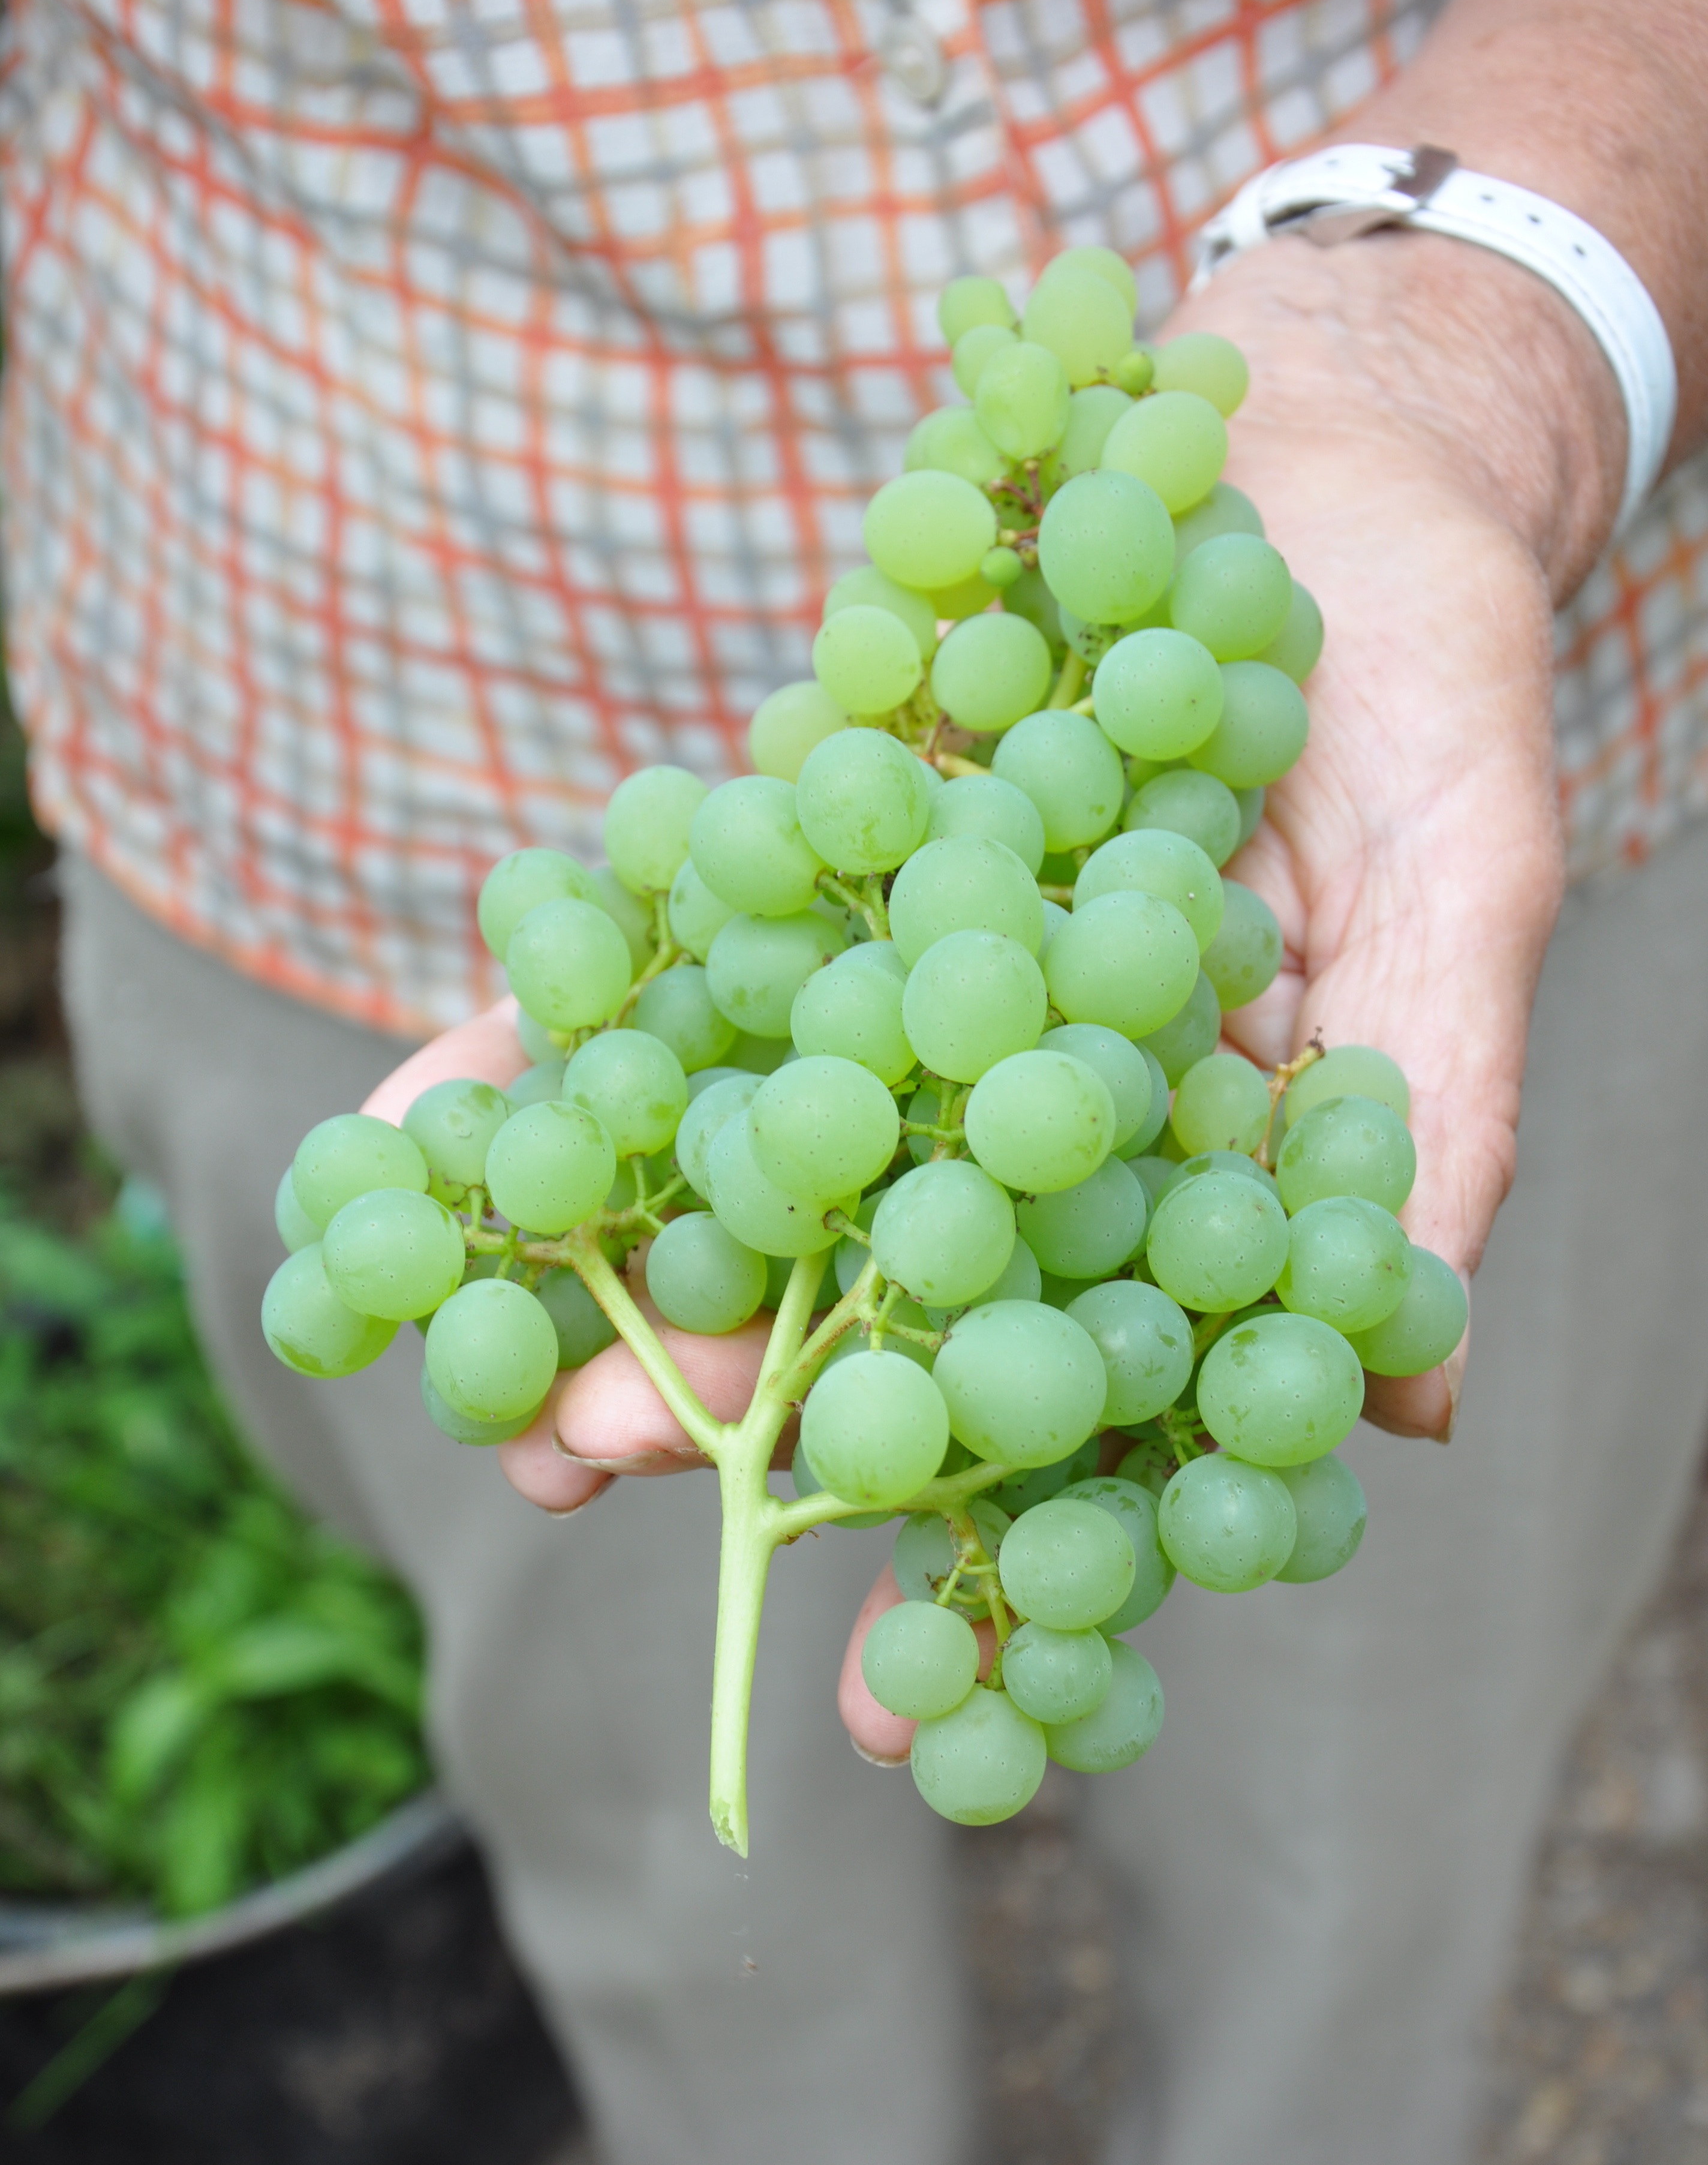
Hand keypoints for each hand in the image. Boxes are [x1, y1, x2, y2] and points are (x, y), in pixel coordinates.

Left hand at [368, 233, 1615, 1749]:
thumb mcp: (1469, 892)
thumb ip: (1422, 1127)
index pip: (1072, 1406)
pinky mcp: (805, 872)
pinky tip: (413, 1111)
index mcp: (1161, 1177)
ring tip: (477, 1370)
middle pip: (856, 1300)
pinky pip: (664, 962)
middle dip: (727, 1403)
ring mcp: (891, 1001)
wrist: (1313, 457)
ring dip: (602, 1259)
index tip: (890, 1707)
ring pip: (732, 1165)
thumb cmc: (1431, 686)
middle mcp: (1005, 1117)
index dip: (983, 1558)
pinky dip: (546, 1031)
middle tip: (589, 1488)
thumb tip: (1423, 1411)